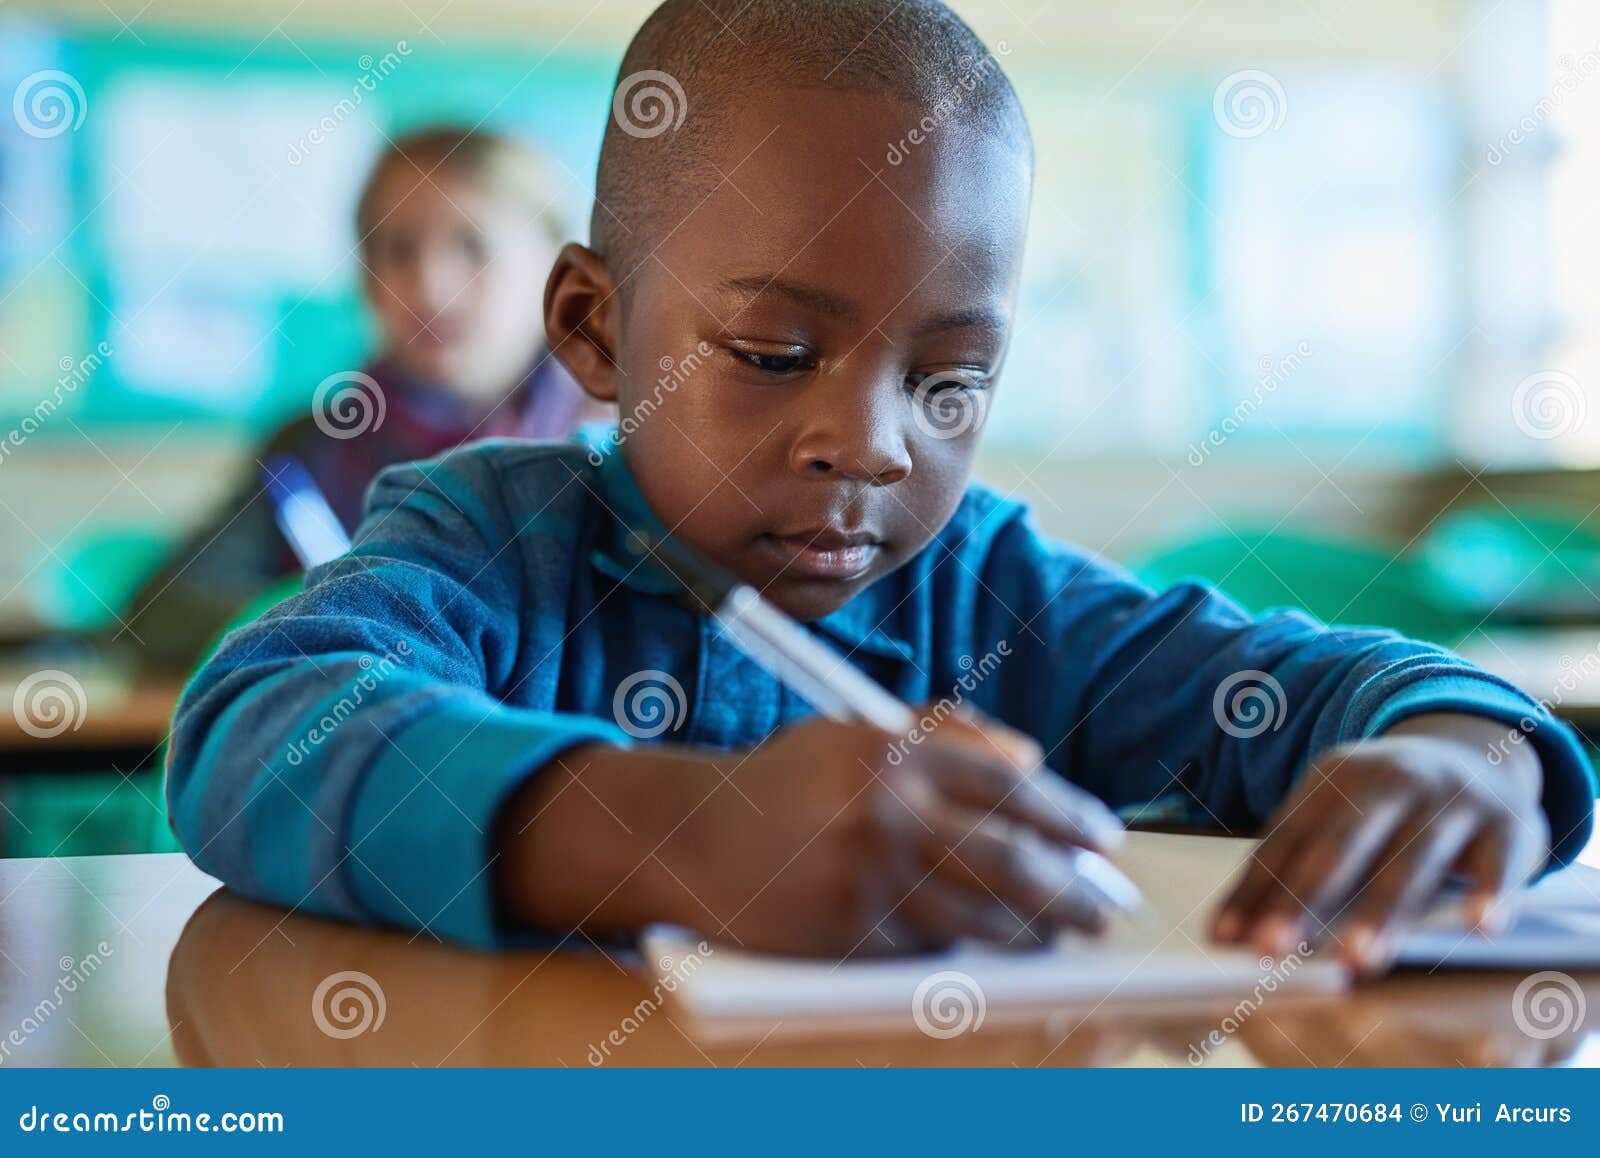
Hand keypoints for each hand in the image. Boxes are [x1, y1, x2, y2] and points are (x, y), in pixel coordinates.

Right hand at [665, 711, 1125, 956]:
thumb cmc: (790, 781)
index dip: (1070, 817)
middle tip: (1103, 906)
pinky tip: (983, 944)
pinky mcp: (847, 934)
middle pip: (1013, 860)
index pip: (1012, 785)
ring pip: (981, 917)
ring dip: (1034, 932)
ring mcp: (866, 877)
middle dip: (1073, 890)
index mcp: (894, 751)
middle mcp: (885, 811)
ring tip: (1061, 934)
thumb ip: (948, 733)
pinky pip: (928, 948)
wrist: (695, 834)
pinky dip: (962, 948)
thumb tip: (1033, 761)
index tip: (1103, 840)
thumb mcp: (859, 731)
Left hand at [1210, 712, 1548, 976]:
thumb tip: (1228, 937)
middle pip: (1340, 845)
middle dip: (1303, 898)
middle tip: (1273, 950)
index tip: (1226, 939)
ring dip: (1382, 912)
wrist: (1477, 754)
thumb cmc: (1386, 808)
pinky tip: (1478, 925)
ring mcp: (1448, 799)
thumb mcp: (1337, 817)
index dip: (1255, 890)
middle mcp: (1388, 781)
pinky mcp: (1503, 824)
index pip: (1286, 839)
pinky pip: (1495, 863)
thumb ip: (1290, 870)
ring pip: (1411, 859)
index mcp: (1333, 778)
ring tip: (1357, 961)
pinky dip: (1487, 893)